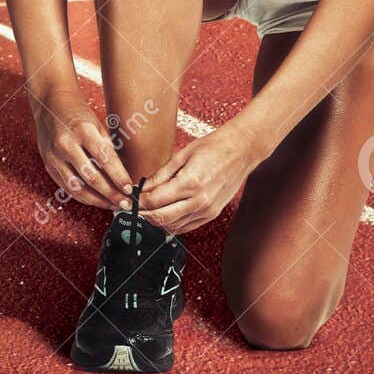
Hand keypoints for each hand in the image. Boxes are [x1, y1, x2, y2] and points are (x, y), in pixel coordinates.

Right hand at [32, 85, 134, 211]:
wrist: (49, 102)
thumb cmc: (77, 111)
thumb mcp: (97, 123)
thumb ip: (107, 147)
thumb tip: (122, 173)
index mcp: (83, 130)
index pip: (105, 159)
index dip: (119, 177)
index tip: (130, 189)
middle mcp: (66, 144)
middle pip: (91, 177)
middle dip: (110, 194)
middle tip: (125, 203)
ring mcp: (54, 157)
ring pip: (77, 187)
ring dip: (97, 200)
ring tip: (112, 205)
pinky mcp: (48, 165)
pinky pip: (66, 187)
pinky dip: (82, 196)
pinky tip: (95, 200)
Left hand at [137, 122, 255, 235]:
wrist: (243, 149)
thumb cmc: (215, 146)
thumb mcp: (183, 155)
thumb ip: (162, 174)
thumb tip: (143, 187)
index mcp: (190, 183)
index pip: (155, 201)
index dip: (139, 202)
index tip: (130, 199)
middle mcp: (199, 201)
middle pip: (161, 218)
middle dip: (143, 215)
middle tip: (133, 209)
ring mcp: (207, 210)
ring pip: (173, 227)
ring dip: (156, 222)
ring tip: (146, 212)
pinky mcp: (212, 214)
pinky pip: (187, 227)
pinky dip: (172, 225)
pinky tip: (164, 216)